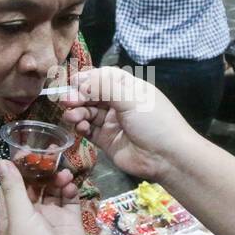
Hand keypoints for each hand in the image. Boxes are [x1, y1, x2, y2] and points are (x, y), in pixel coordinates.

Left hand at [0, 159, 92, 234]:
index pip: (12, 185)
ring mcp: (51, 220)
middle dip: (41, 170)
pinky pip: (70, 201)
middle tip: (51, 152)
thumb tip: (0, 162)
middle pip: (34, 186)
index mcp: (11, 215)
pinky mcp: (70, 224)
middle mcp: (30, 216)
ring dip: (57, 179)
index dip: (18, 167)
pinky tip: (71, 184)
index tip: (28, 149)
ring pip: (53, 191)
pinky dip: (71, 190)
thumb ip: (13, 188)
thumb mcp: (18, 217)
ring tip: (63, 171)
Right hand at [60, 67, 200, 181]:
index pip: (103, 77)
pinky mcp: (106, 140)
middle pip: (92, 94)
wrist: (167, 157)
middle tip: (67, 100)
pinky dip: (82, 127)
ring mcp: (112, 122)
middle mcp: (119, 103)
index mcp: (128, 88)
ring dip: (77, 112)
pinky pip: (88, 130)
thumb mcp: (131, 97)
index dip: (87, 78)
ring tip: (73, 116)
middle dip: (78, 96)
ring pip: (88, 112)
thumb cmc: (154, 121)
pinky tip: (81, 127)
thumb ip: (103, 87)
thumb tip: (78, 81)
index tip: (72, 81)